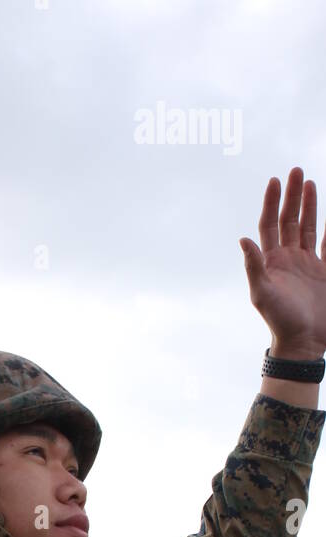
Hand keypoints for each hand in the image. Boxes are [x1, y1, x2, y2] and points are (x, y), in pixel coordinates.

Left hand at [240, 167, 325, 358]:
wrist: (303, 342)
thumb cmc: (279, 320)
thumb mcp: (262, 293)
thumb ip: (253, 266)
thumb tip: (242, 239)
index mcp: (271, 262)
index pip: (269, 225)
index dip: (270, 203)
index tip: (274, 180)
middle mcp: (288, 259)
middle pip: (289, 220)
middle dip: (291, 196)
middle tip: (296, 170)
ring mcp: (307, 264)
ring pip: (308, 227)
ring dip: (308, 205)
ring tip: (309, 182)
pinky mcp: (324, 271)